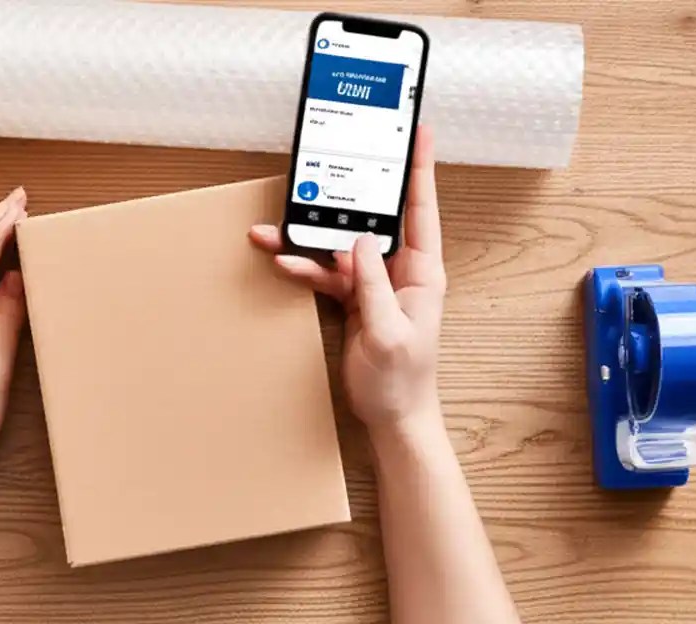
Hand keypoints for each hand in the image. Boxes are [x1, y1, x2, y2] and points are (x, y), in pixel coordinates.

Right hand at [250, 127, 445, 429]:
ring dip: (307, 240)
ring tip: (272, 232)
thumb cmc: (402, 381)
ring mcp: (377, 285)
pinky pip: (326, 274)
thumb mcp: (390, 333)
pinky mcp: (355, 300)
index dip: (419, 171)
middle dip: (342, 200)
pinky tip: (283, 262)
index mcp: (423, 273)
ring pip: (340, 248)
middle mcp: (402, 271)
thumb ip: (375, 284)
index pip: (421, 211)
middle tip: (321, 172)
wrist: (393, 418)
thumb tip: (360, 240)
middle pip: (371, 221)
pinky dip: (305, 268)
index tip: (417, 132)